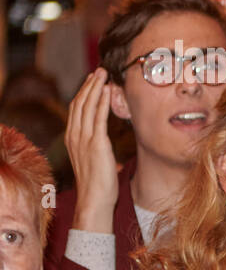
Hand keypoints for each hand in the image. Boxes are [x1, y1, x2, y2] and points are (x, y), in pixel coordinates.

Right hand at [66, 68, 120, 232]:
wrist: (94, 199)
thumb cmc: (99, 184)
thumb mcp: (96, 161)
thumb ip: (98, 149)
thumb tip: (107, 148)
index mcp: (73, 139)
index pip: (76, 109)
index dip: (84, 93)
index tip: (93, 80)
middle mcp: (75, 136)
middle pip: (79, 103)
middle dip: (89, 85)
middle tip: (98, 70)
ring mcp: (83, 139)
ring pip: (87, 106)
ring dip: (95, 88)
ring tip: (103, 74)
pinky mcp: (96, 144)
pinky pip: (98, 117)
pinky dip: (102, 101)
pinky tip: (108, 90)